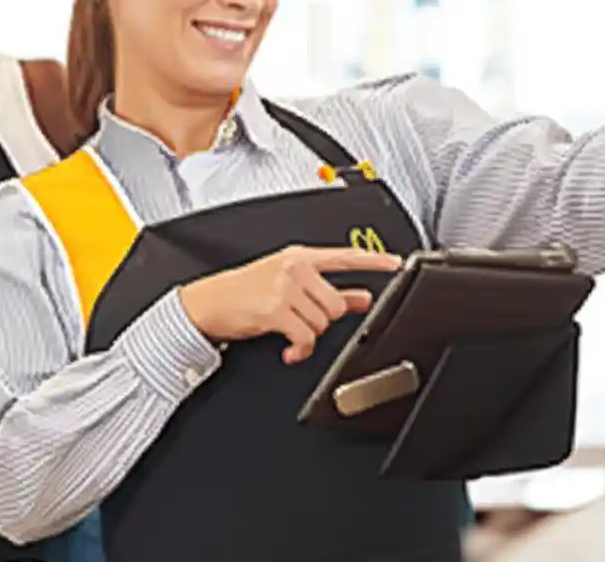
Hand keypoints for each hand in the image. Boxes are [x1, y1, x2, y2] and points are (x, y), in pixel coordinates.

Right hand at [178, 245, 401, 364]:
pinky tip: (291, 349)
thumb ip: (328, 289)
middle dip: (326, 320)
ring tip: (293, 333)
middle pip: (336, 303)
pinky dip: (301, 349)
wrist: (208, 303)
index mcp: (300, 257)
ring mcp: (284, 288)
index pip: (345, 256)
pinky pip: (306, 337)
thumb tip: (361, 297)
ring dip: (310, 335)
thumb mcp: (287, 284)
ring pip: (323, 322)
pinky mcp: (275, 310)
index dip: (375, 260)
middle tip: (305, 321)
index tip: (396, 263)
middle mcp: (294, 268)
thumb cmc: (244, 292)